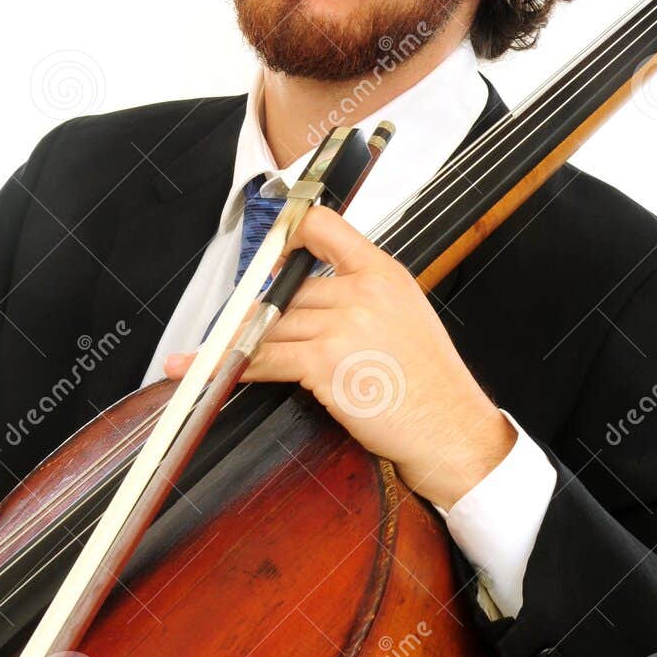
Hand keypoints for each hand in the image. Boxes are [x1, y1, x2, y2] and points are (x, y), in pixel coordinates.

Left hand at [163, 204, 516, 509]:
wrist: (449, 428)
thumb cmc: (431, 384)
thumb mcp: (408, 317)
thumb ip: (365, 296)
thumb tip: (315, 297)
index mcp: (385, 274)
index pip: (326, 228)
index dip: (290, 230)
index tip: (270, 238)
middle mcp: (363, 291)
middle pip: (290, 290)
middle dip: (265, 313)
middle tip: (242, 327)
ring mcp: (343, 325)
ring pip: (273, 325)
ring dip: (240, 341)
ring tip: (207, 353)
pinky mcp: (325, 362)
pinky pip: (266, 358)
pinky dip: (235, 365)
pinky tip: (212, 369)